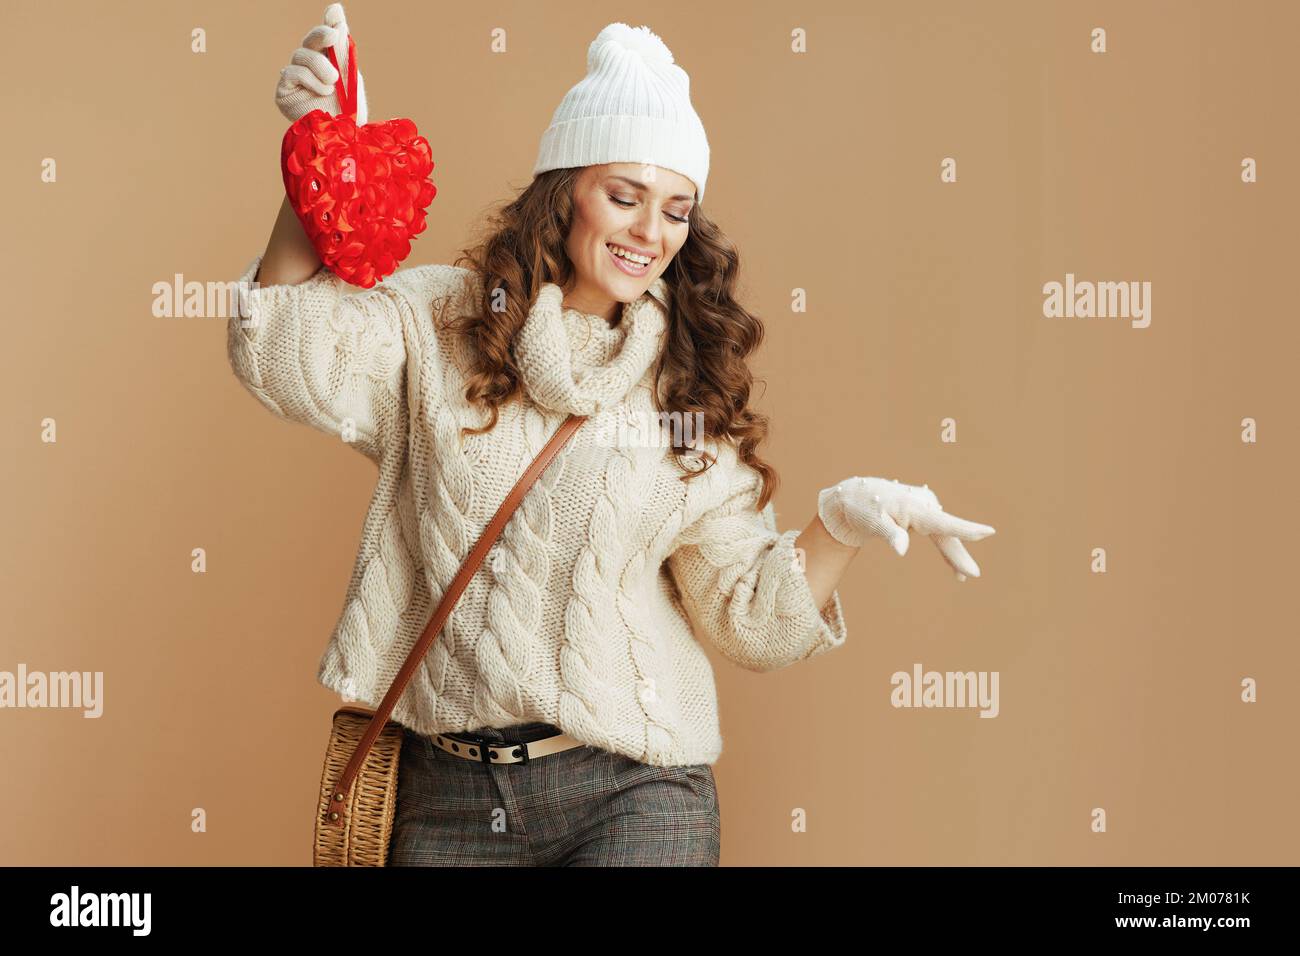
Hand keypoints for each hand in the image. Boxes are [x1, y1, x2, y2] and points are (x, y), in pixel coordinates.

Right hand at [274, 3, 368, 126]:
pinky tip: (322, 91)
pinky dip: (310, 79)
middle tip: (334, 35)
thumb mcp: (349, 72)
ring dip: (320, 65)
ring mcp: (294, 79)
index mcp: (328, 62)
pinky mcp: (284, 92)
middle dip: (322, 35)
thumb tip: (335, 8)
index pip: (325, 36)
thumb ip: (341, 44)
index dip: (329, 23)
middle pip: (310, 41)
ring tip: (332, 82)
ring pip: (300, 55)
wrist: (344, 138)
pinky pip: (292, 72)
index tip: (336, 14)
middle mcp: (309, 68)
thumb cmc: (349, 109)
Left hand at [817, 476, 995, 580]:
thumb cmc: (863, 509)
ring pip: (945, 534)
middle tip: (972, 574)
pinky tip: (954, 567)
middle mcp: (925, 505)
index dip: (965, 529)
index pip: (943, 523)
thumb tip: (902, 550)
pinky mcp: (925, 513)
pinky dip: (946, 548)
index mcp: (914, 507)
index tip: (988, 532)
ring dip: (954, 554)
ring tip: (964, 577)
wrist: (856, 497)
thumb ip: (890, 535)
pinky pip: (940, 532)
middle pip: (947, 533)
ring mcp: (927, 507)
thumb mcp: (872, 523)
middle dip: (958, 554)